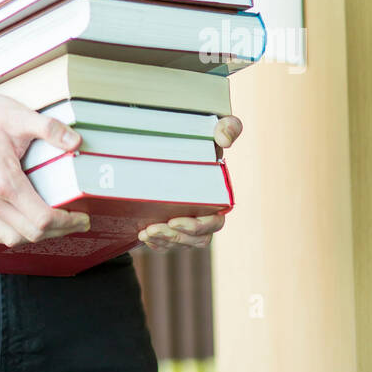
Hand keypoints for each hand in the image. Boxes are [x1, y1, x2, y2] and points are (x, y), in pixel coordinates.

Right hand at [0, 85, 89, 249]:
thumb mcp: (20, 117)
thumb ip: (50, 129)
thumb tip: (75, 141)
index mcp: (5, 182)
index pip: (42, 218)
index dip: (67, 222)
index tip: (81, 217)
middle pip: (31, 233)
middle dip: (59, 231)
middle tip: (75, 221)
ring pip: (11, 239)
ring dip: (36, 236)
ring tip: (53, 224)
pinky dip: (11, 234)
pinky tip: (23, 223)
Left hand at [137, 114, 242, 251]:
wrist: (177, 144)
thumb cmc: (202, 138)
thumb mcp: (214, 129)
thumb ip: (228, 127)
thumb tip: (224, 139)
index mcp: (219, 198)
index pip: (214, 222)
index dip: (197, 226)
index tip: (175, 220)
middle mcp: (207, 215)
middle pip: (197, 238)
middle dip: (176, 236)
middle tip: (154, 228)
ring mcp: (191, 222)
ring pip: (182, 242)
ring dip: (165, 241)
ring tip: (145, 232)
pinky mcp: (176, 225)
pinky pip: (170, 243)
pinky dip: (158, 243)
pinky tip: (143, 235)